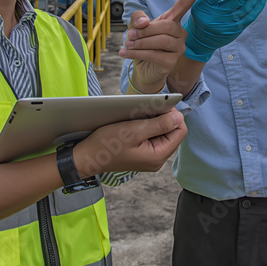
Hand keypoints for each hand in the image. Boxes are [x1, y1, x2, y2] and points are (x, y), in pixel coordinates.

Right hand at [73, 110, 187, 175]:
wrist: (86, 158)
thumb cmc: (106, 145)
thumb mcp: (133, 131)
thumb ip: (159, 125)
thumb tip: (179, 117)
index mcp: (158, 156)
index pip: (180, 131)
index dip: (173, 116)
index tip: (159, 106)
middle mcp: (157, 159)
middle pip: (172, 133)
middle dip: (162, 119)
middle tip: (146, 110)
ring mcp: (149, 158)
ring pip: (161, 134)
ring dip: (152, 122)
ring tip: (137, 117)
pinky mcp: (142, 155)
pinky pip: (151, 138)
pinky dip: (145, 128)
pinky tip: (134, 124)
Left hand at [121, 0, 208, 92]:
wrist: (142, 68)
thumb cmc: (142, 44)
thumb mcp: (136, 27)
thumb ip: (138, 18)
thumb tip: (143, 22)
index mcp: (172, 20)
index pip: (184, 5)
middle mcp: (179, 33)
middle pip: (166, 26)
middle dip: (145, 30)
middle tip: (130, 36)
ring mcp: (178, 48)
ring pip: (161, 41)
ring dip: (140, 43)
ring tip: (128, 44)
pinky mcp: (171, 62)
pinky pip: (154, 55)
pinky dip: (136, 53)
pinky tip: (125, 53)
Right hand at [183, 0, 266, 61]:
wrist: (202, 39)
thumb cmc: (202, 15)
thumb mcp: (199, 1)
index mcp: (204, 6)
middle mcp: (216, 16)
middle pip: (236, 0)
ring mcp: (227, 24)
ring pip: (246, 8)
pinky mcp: (236, 30)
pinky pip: (250, 17)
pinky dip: (258, 6)